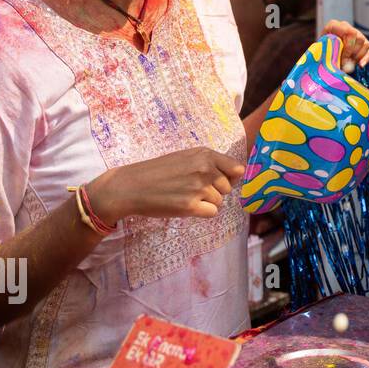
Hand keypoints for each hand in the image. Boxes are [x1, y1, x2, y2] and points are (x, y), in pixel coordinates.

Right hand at [89, 147, 245, 225]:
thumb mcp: (185, 157)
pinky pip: (212, 213)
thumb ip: (210, 163)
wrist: (131, 186)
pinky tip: (185, 206)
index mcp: (205, 154)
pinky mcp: (191, 206)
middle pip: (228, 188)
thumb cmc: (158, 172)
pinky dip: (201, 213)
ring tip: (184, 196)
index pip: (237, 169)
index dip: (230, 177)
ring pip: (219, 202)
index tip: (218, 181)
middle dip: (214, 191)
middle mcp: (205, 169)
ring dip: (206, 203)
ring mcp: (199, 188)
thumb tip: (237, 173)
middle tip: (192, 190)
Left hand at [320, 19, 368, 70]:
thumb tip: (341, 63)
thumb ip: (328, 55)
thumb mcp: (320, 51)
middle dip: (352, 54)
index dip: (348, 47)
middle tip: (345, 65)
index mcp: (334, 26)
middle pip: (358, 38)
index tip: (343, 59)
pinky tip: (360, 65)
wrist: (322, 55)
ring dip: (357, 57)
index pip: (349, 32)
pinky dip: (366, 58)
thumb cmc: (320, 53)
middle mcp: (346, 27)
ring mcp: (356, 34)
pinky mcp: (362, 42)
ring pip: (365, 44)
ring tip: (348, 65)